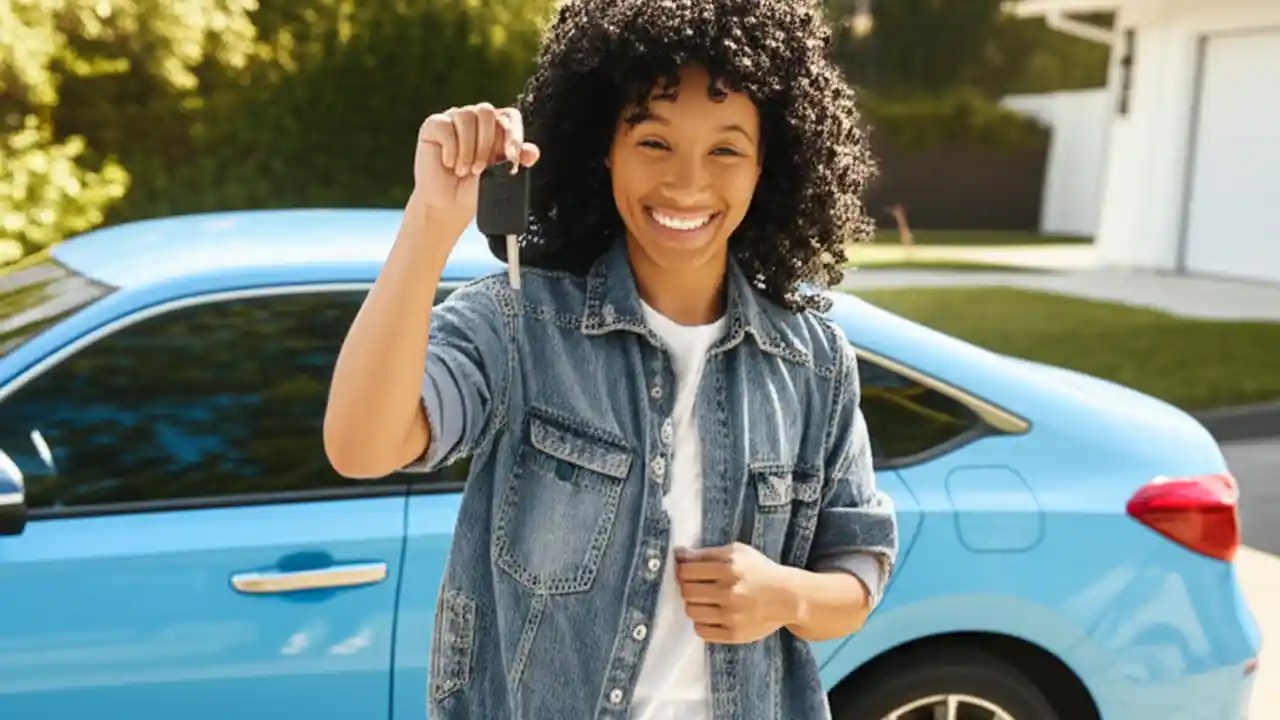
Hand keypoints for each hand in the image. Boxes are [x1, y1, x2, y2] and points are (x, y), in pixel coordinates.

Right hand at [412, 103, 540, 233]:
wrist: (448, 205)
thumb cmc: (474, 188)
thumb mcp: (500, 176)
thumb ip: (516, 161)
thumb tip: (533, 152)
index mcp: (496, 127)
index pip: (510, 116)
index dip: (512, 134)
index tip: (510, 157)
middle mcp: (476, 118)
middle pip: (487, 112)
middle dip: (487, 143)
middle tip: (481, 169)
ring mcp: (454, 119)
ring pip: (466, 117)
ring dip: (468, 149)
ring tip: (465, 170)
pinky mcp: (434, 125)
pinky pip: (445, 126)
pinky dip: (451, 148)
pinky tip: (450, 163)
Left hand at [675, 542, 800, 644]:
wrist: (789, 598)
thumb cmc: (760, 571)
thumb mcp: (737, 552)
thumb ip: (706, 553)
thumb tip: (678, 554)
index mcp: (729, 567)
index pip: (686, 570)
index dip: (683, 570)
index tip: (687, 572)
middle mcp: (729, 591)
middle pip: (686, 591)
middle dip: (687, 587)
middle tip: (696, 586)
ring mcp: (731, 615)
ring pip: (691, 611)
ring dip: (694, 605)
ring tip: (706, 600)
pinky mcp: (734, 634)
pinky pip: (701, 631)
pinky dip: (702, 623)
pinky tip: (712, 615)